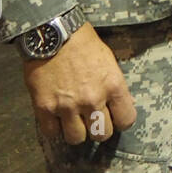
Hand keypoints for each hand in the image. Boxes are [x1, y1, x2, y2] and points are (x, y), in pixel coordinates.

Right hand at [23, 23, 136, 144]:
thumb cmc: (84, 43)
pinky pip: (52, 133)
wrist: (53, 33)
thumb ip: (114, 86)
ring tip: (73, 120)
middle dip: (98, 129)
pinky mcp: (45, 108)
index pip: (126, 120)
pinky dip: (54, 128)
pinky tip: (56, 117)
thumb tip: (122, 105)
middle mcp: (93, 99)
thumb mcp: (109, 62)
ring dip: (76, 131)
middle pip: (102, 134)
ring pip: (77, 139)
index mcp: (113, 86)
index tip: (113, 117)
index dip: (120, 121)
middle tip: (92, 120)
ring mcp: (68, 106)